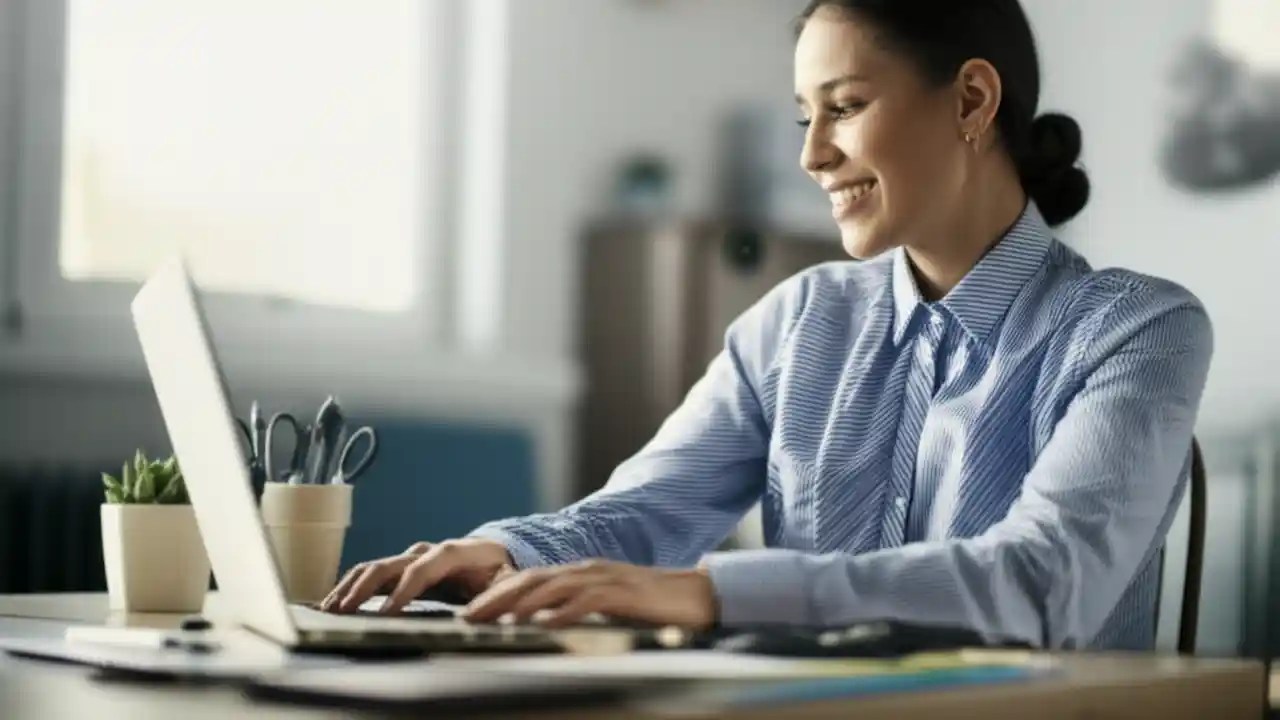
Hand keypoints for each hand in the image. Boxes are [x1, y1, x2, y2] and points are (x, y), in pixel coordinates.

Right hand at [320, 539, 513, 613]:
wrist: (494, 553)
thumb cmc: (501, 570)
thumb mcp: (508, 581)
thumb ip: (500, 593)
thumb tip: (487, 611)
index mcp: (454, 552)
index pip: (425, 567)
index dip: (405, 589)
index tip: (387, 614)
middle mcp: (427, 552)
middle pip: (391, 565)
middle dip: (365, 588)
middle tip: (344, 611)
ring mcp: (412, 558)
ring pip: (375, 567)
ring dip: (351, 587)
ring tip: (329, 609)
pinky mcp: (402, 568)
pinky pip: (372, 574)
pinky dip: (351, 587)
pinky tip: (333, 603)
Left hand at [462, 560, 717, 629]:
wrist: (696, 595)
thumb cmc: (650, 607)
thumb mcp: (605, 607)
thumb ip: (576, 611)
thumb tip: (541, 627)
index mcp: (579, 573)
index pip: (528, 580)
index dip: (496, 594)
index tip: (470, 611)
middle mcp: (586, 570)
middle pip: (531, 580)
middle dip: (496, 597)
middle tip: (468, 616)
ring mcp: (604, 579)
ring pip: (552, 587)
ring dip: (519, 603)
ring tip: (495, 621)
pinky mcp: (623, 594)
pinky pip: (587, 602)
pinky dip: (563, 612)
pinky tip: (545, 624)